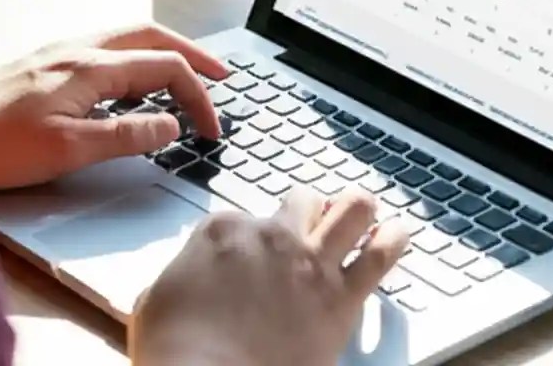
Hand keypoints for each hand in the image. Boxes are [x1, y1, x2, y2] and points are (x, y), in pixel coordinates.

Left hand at [0, 23, 228, 189]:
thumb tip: (172, 125)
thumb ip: (127, 135)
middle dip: (191, 53)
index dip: (198, 97)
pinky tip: (128, 84)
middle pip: (150, 35)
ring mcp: (55, 56)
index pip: (165, 67)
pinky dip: (133, 59)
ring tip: (184, 73)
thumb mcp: (70, 149)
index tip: (209, 131)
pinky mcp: (39, 68)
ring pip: (125, 38)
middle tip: (222, 74)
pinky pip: (102, 51)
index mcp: (90, 67)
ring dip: (162, 51)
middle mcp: (75, 51)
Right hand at [130, 187, 408, 365]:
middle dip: (309, 212)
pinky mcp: (341, 296)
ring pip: (352, 208)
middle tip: (312, 227)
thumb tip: (188, 281)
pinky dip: (393, 240)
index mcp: (224, 230)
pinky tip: (396, 235)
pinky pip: (382, 254)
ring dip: (358, 210)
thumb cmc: (177, 351)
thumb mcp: (157, 301)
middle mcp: (272, 235)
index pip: (248, 215)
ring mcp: (310, 261)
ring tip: (364, 216)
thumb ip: (184, 277)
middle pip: (303, 201)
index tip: (254, 254)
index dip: (254, 235)